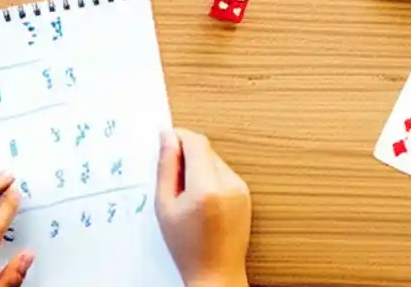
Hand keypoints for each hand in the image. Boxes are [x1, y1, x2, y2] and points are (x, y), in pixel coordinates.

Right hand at [156, 129, 250, 286]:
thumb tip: (167, 138)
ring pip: (214, 160)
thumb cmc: (187, 248)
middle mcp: (229, 185)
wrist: (216, 274)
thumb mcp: (165, 206)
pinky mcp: (245, 194)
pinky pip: (224, 173)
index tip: (166, 142)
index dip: (179, 137)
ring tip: (186, 194)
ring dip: (198, 167)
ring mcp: (241, 189)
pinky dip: (209, 178)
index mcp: (206, 188)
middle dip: (187, 155)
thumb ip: (166, 167)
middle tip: (172, 178)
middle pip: (206, 149)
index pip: (196, 142)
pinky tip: (200, 201)